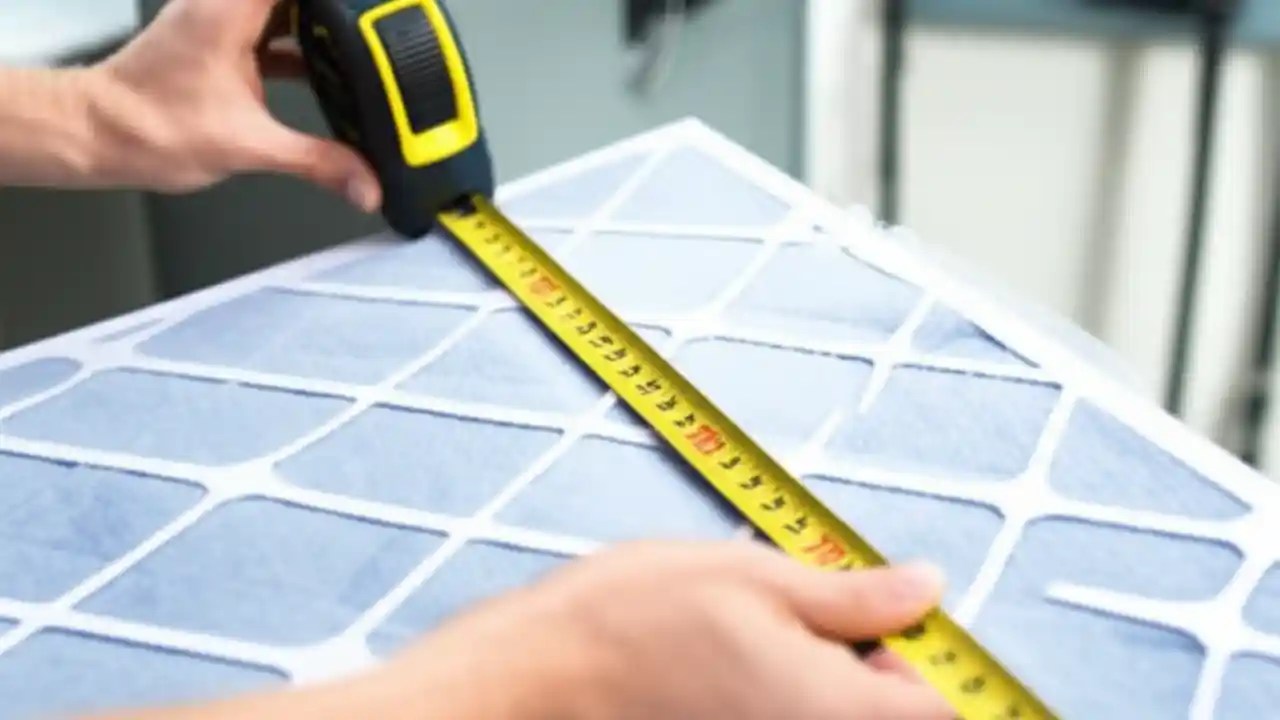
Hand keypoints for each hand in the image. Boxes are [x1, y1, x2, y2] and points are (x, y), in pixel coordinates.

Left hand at [87, 0, 379, 208]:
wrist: (100, 136)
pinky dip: (299, 41)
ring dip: (320, 21)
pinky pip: (271, 27)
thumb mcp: (250, 147)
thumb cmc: (149, 127)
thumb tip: (366, 184)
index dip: (342, 0)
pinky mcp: (219, 40)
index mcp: (232, 8)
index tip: (374, 7)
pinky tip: (327, 69)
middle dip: (339, 11)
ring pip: (286, 7)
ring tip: (362, 45)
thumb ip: (317, 162)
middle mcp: (225, 3)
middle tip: (376, 25)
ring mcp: (221, 19)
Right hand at [381, 540, 954, 718]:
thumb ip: (851, 594)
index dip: (922, 652)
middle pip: (890, 716)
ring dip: (817, 681)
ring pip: (831, 718)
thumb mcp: (752, 577)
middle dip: (864, 663)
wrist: (536, 683)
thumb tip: (924, 585)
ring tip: (750, 639)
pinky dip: (777, 700)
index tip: (878, 612)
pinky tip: (726, 670)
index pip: (941, 702)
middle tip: (800, 616)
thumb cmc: (633, 624)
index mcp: (837, 710)